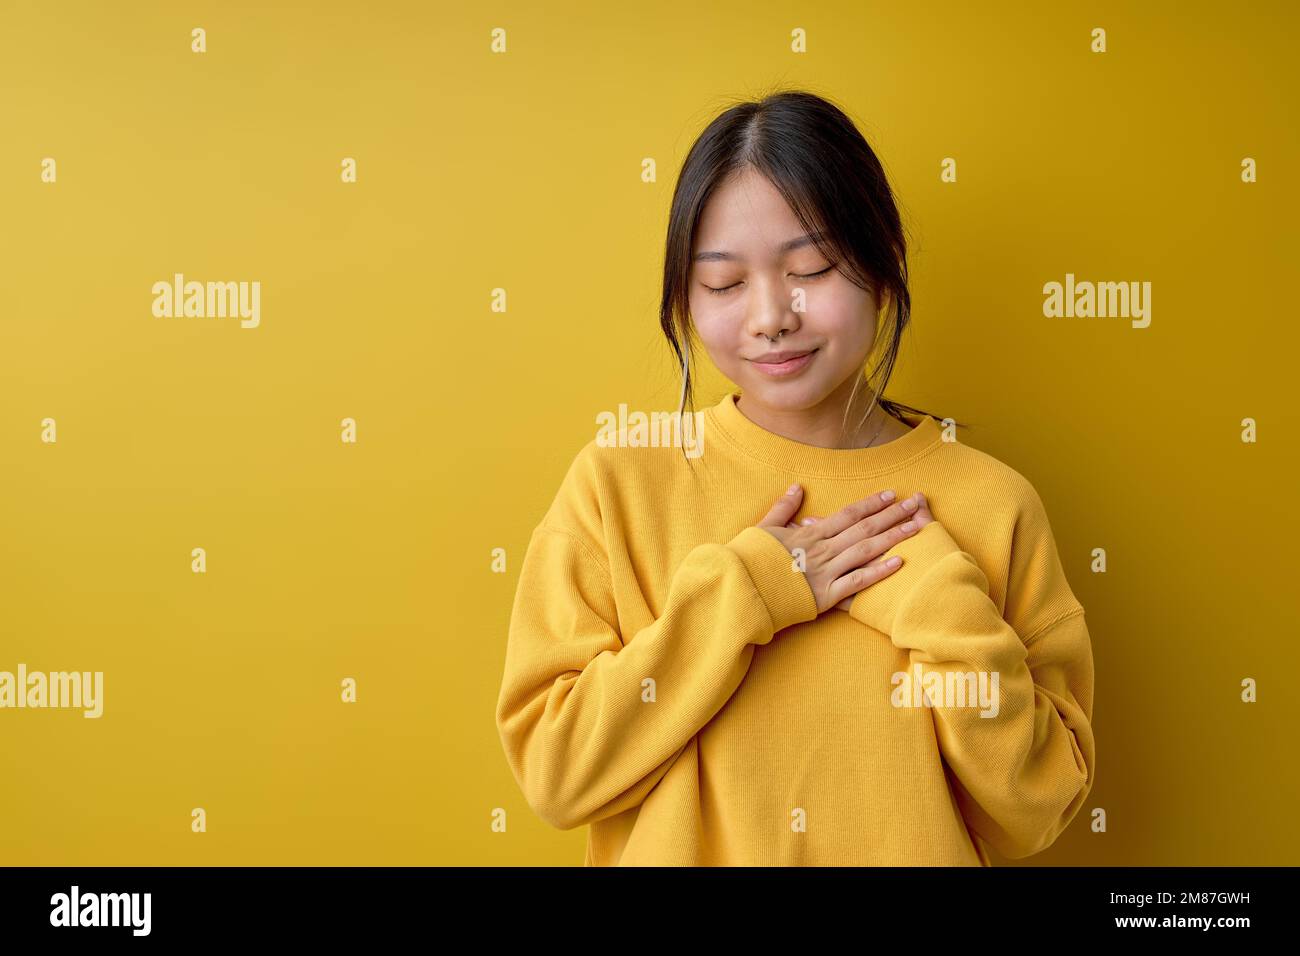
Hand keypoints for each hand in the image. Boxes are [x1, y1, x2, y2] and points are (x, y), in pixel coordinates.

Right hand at [757, 485, 932, 614]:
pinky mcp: (825, 595)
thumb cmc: (751, 559)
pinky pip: (857, 582)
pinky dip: (878, 572)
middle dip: (892, 515)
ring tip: (916, 528)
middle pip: (864, 528)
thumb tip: (796, 487)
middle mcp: (823, 549)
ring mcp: (826, 571)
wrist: (741, 588)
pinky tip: (899, 563)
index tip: (891, 495)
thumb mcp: (764, 528)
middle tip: (916, 504)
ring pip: (866, 551)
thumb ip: (783, 508)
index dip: (871, 503)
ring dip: (893, 538)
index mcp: (810, 533)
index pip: (848, 514)